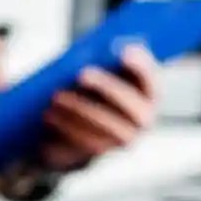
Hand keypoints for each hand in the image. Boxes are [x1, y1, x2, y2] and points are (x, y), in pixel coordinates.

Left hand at [40, 44, 157, 170]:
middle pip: (132, 106)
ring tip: (56, 96)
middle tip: (82, 73)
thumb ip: (100, 60)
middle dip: (107, 87)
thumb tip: (92, 49)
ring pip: (107, 126)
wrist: (72, 126)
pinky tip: (50, 115)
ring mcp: (123, 139)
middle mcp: (142, 119)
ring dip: (80, 108)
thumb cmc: (87, 88)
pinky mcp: (98, 151)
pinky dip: (67, 126)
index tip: (124, 51)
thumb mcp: (95, 70)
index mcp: (146, 93)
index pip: (150, 80)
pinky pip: (86, 142)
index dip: (141, 66)